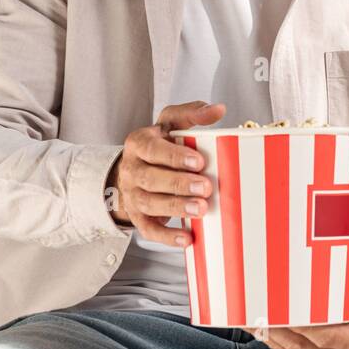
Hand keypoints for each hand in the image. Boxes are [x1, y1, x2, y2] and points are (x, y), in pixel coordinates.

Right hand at [106, 100, 226, 246]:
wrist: (133, 169)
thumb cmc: (158, 144)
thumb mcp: (170, 123)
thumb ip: (192, 114)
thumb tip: (217, 109)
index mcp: (138, 143)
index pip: (152, 149)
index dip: (174, 156)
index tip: (198, 161)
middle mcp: (132, 169)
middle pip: (151, 179)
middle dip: (179, 184)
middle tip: (205, 187)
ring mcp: (132, 194)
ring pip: (149, 203)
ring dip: (175, 207)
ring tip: (201, 209)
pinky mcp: (137, 216)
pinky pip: (149, 229)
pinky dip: (167, 236)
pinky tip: (186, 238)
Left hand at [253, 230, 348, 348]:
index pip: (326, 337)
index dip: (304, 328)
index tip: (287, 313)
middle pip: (301, 344)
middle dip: (277, 330)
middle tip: (258, 308)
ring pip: (290, 348)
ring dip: (268, 333)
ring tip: (248, 314)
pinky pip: (288, 347)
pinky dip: (270, 336)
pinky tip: (254, 321)